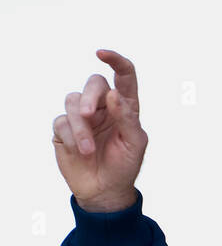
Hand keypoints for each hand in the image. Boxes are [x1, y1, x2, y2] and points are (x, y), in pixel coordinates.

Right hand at [52, 49, 146, 211]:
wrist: (105, 191)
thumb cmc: (124, 167)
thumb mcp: (134, 144)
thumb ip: (127, 117)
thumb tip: (113, 93)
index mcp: (124, 107)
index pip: (123, 76)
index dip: (115, 60)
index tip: (102, 54)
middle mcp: (103, 106)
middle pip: (93, 83)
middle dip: (90, 97)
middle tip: (89, 115)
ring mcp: (83, 116)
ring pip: (74, 101)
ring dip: (80, 128)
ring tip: (88, 150)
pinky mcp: (65, 127)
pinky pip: (62, 121)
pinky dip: (70, 137)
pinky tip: (78, 152)